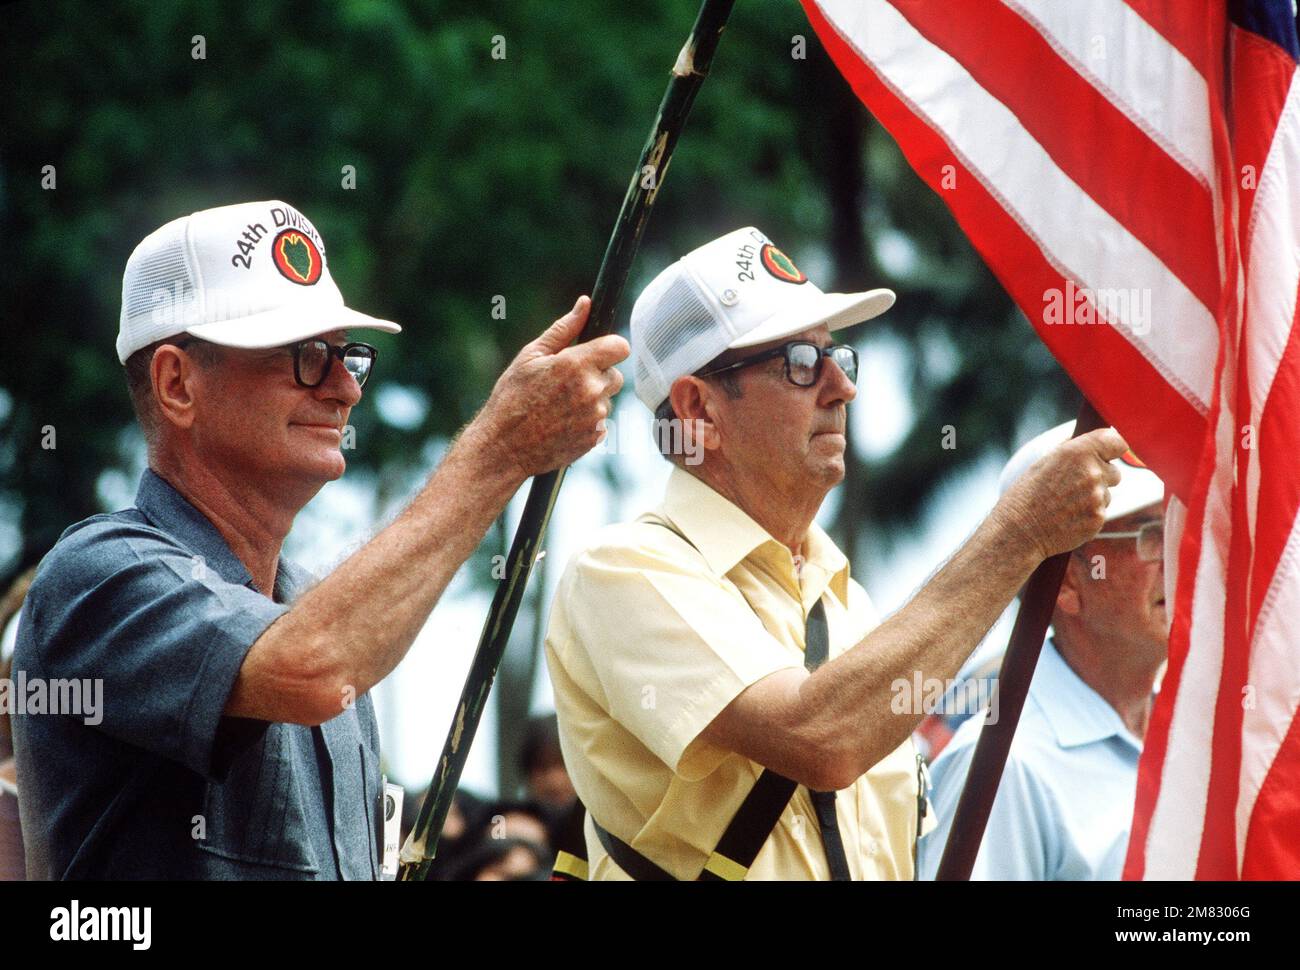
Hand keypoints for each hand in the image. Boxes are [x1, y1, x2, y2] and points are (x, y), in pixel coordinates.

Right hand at [473, 296, 629, 477]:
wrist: (503, 447)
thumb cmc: (511, 398)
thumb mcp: (531, 356)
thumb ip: (563, 329)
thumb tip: (584, 304)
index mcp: (577, 365)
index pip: (620, 347)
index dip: (611, 348)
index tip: (598, 353)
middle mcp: (591, 390)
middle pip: (616, 375)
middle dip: (598, 375)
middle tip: (567, 383)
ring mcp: (595, 416)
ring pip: (607, 400)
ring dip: (591, 400)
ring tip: (559, 406)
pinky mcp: (595, 438)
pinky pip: (601, 422)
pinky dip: (587, 421)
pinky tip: (562, 423)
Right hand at [995, 427, 1127, 560]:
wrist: (1019, 531)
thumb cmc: (1026, 496)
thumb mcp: (1044, 462)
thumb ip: (1072, 452)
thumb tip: (1089, 444)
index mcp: (1077, 452)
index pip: (1117, 442)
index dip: (1113, 449)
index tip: (1108, 455)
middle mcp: (1092, 472)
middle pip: (1115, 472)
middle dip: (1100, 477)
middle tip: (1074, 486)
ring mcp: (1098, 497)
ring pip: (1106, 494)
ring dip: (1092, 498)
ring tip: (1065, 505)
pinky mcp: (1099, 518)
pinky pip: (1101, 512)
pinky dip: (1088, 515)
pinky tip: (1067, 517)